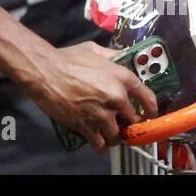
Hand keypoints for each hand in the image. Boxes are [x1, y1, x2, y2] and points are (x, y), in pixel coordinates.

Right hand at [27, 41, 158, 152]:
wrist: (45, 71)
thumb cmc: (67, 58)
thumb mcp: (94, 50)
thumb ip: (112, 56)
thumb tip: (122, 57)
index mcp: (122, 78)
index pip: (148, 98)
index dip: (151, 109)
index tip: (148, 114)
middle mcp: (117, 98)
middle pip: (133, 121)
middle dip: (128, 123)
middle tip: (121, 122)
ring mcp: (102, 114)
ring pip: (117, 136)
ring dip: (113, 136)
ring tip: (107, 132)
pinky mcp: (87, 126)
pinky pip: (100, 145)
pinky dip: (100, 145)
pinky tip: (96, 139)